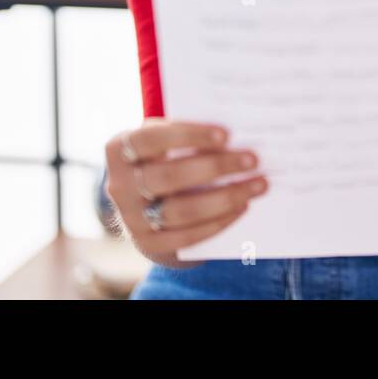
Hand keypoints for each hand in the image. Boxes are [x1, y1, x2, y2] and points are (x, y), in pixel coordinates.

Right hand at [104, 118, 267, 268]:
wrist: (144, 205)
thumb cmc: (163, 159)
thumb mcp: (164, 142)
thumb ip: (187, 136)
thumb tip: (236, 136)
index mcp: (120, 149)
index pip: (151, 139)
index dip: (188, 136)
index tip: (226, 135)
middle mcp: (120, 185)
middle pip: (169, 177)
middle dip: (216, 167)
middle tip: (253, 160)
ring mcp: (131, 218)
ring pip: (181, 210)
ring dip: (225, 197)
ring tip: (257, 185)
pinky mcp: (148, 243)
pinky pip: (186, 237)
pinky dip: (218, 222)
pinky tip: (242, 207)